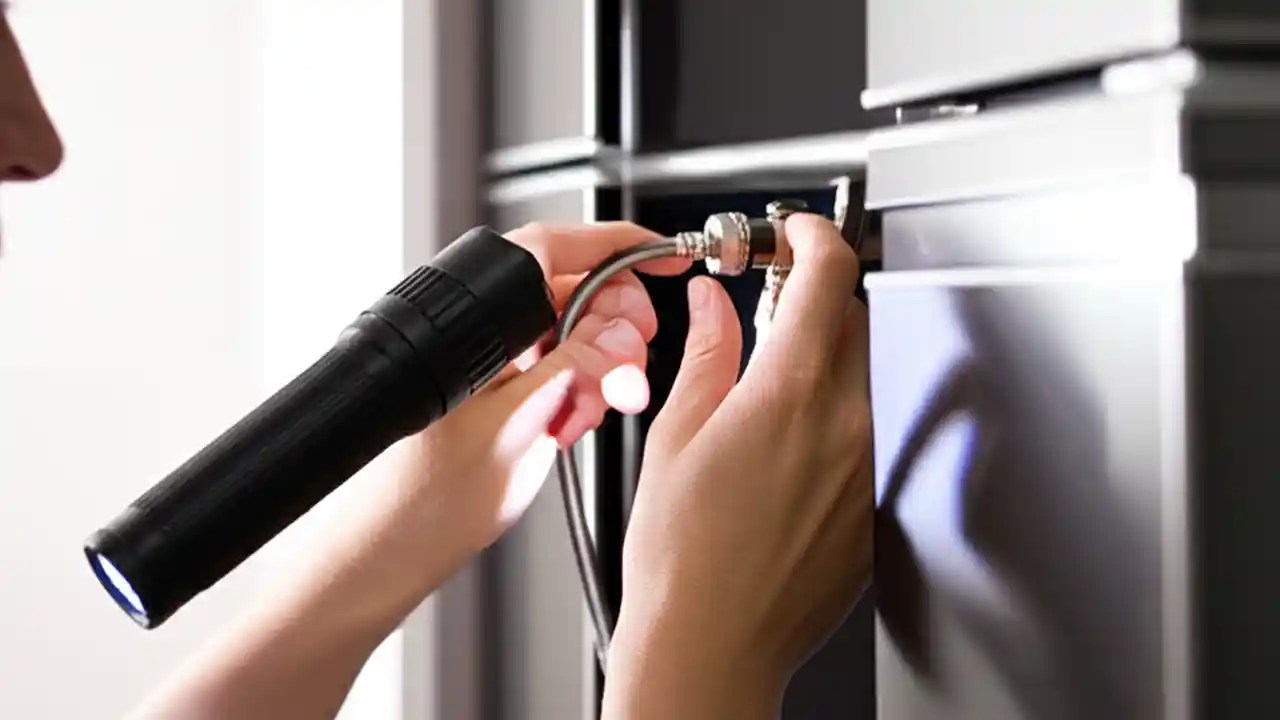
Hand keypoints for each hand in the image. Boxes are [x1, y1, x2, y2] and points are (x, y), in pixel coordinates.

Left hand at [130, 222, 687, 719]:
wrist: (387, 558)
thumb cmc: (417, 501)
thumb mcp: (511, 429)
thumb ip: (570, 372)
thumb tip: (620, 332)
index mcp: (468, 321)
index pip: (553, 254)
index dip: (615, 249)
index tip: (662, 258)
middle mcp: (480, 335)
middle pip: (573, 294)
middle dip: (617, 326)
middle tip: (633, 363)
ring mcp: (493, 367)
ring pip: (575, 338)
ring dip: (602, 370)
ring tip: (591, 411)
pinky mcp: (503, 398)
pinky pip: (561, 376)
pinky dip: (582, 397)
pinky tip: (571, 426)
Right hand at [603, 215, 872, 718]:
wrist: (710, 644)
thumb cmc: (681, 558)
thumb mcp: (677, 435)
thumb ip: (708, 353)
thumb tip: (717, 306)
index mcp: (789, 394)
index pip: (828, 276)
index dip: (813, 237)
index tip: (796, 234)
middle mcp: (845, 425)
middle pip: (853, 320)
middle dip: (814, 298)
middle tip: (769, 307)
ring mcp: (868, 469)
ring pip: (862, 378)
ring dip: (824, 361)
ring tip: (765, 395)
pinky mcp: (874, 510)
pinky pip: (866, 437)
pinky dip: (833, 420)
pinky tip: (784, 454)